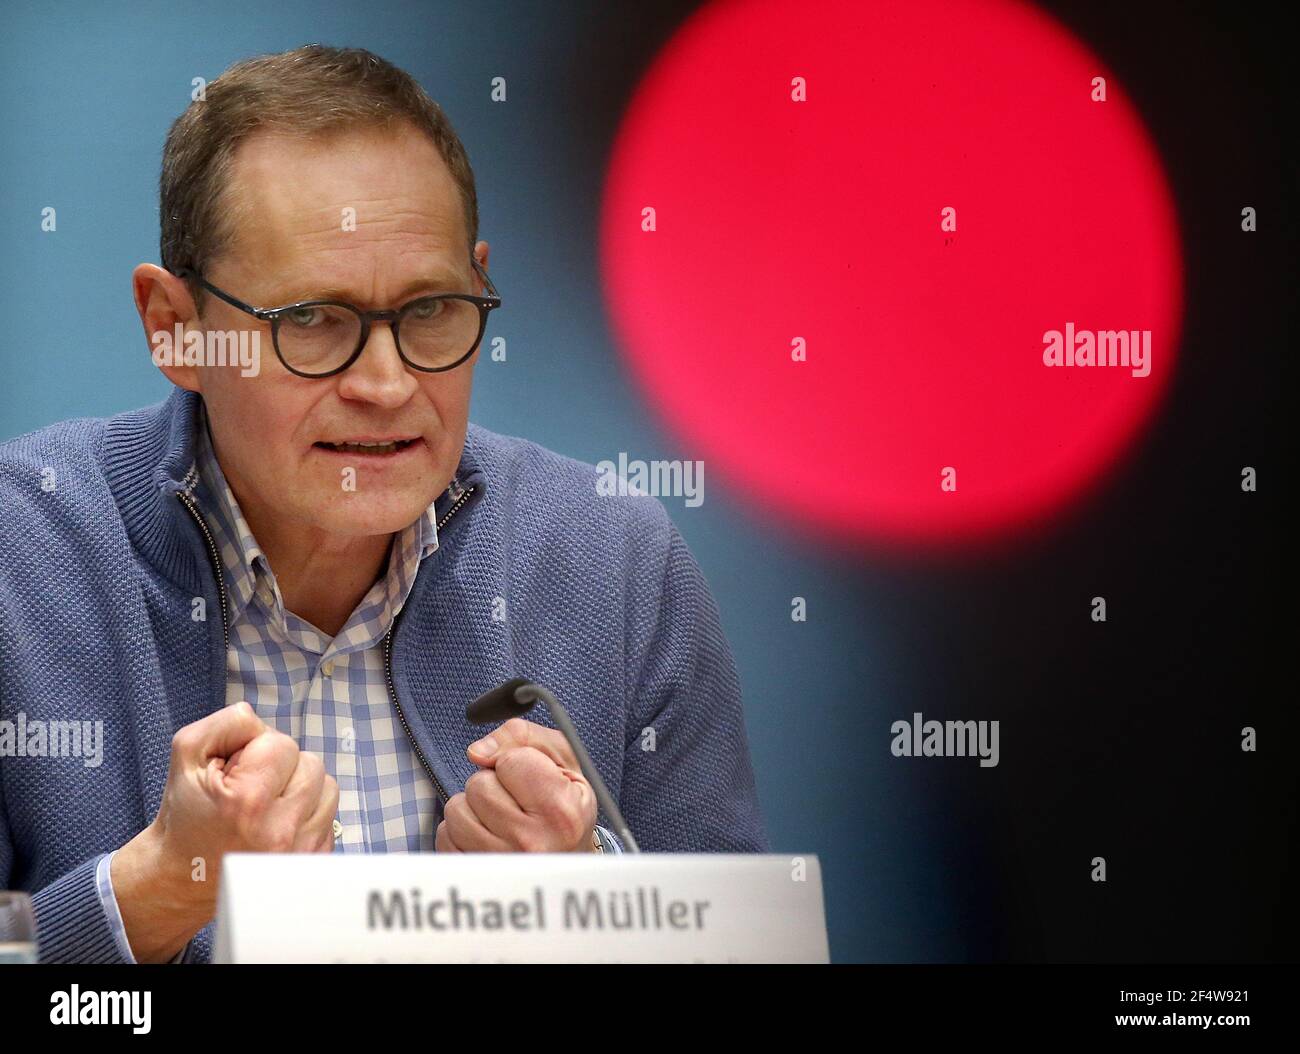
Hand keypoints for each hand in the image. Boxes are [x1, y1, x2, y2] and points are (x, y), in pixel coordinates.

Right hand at [111, 701, 338, 961]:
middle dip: (281, 768)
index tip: (233, 773)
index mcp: (247, 802)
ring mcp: (300, 853)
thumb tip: (259, 718)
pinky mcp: (314, 863)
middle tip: (249, 789)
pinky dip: (308, 814)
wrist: (182, 878)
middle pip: (310, 764)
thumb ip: (226, 723)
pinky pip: (330, 816)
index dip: (255, 750)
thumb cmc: (185, 814)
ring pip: (326, 788)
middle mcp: (279, 832)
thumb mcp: (187, 756)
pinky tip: (277, 825)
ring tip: (267, 805)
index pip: (282, 743)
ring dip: (300, 789)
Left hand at [437, 717, 597, 852]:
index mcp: (560, 811)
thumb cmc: (563, 805)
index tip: (531, 779)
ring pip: (457, 809)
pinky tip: (486, 835)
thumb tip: (477, 752)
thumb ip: (521, 736)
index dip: (516, 762)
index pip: (510, 761)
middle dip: (493, 784)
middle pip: (478, 785)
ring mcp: (500, 864)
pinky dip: (460, 830)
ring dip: (473, 807)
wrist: (566, 858)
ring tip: (499, 817)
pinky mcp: (474, 876)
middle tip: (516, 801)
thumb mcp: (561, 761)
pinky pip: (444, 836)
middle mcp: (531, 842)